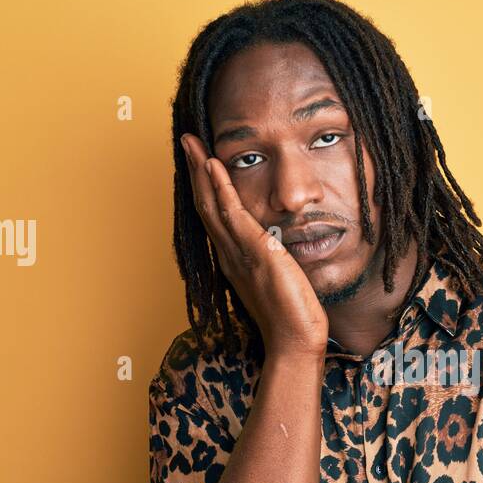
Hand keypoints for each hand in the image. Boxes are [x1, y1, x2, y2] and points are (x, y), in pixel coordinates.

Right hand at [179, 132, 328, 358]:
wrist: (295, 341)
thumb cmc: (292, 317)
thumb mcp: (280, 280)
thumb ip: (274, 262)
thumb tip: (280, 248)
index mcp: (235, 260)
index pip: (215, 216)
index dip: (205, 187)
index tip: (201, 161)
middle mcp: (230, 255)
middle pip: (205, 204)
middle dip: (196, 171)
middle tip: (188, 141)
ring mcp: (239, 253)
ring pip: (212, 204)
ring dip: (202, 170)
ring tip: (193, 143)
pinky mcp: (254, 252)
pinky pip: (232, 213)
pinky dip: (221, 187)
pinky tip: (214, 165)